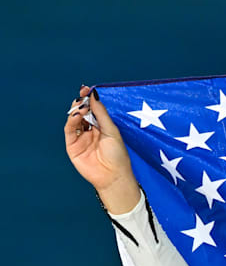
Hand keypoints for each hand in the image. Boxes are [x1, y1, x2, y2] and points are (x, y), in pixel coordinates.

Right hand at [64, 85, 141, 213]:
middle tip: (82, 94)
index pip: (93, 110)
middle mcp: (90, 131)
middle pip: (82, 113)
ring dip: (76, 111)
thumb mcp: (111, 131)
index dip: (89, 99)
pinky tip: (76, 114)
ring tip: (81, 106)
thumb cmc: (117, 155)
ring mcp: (80, 138)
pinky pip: (69, 130)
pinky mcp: (72, 145)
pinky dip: (71, 120)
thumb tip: (94, 96)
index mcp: (102, 127)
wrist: (113, 176)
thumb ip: (101, 114)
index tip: (87, 89)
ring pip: (74, 120)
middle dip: (81, 102)